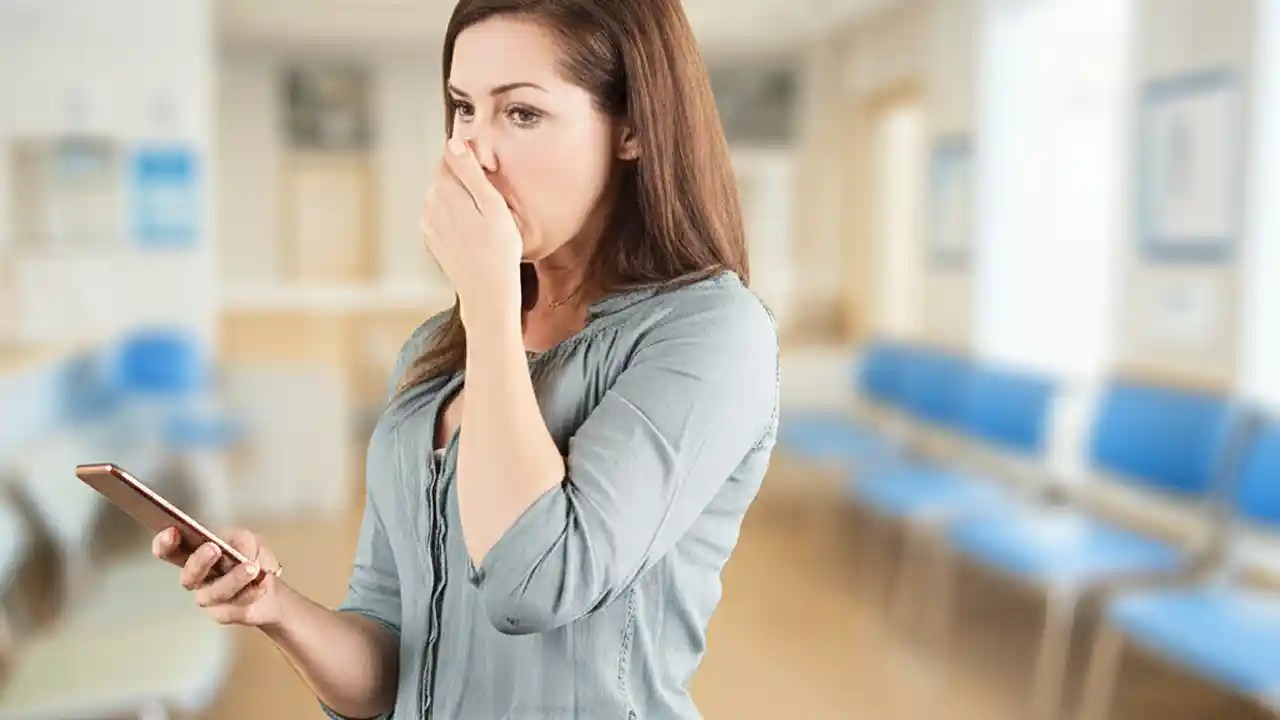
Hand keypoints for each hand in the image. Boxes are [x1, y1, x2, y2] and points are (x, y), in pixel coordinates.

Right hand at [152, 526, 285, 628]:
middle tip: (214, 548)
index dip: (164, 543)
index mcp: (195, 554)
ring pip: (214, 593)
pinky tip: (261, 586)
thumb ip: (243, 541)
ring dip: (234, 579)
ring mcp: (208, 598)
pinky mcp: (223, 614)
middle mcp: (196, 578)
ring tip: (252, 568)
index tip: (172, 531)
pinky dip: (250, 594)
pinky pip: (232, 608)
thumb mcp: (251, 540)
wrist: (270, 585)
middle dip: (199, 562)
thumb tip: (240, 551)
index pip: (170, 551)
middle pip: (188, 575)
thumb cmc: (252, 558)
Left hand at [420, 137, 523, 325]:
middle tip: (490, 200)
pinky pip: (441, 215)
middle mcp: (429, 204)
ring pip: (442, 195)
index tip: (488, 174)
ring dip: (460, 199)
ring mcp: (427, 222)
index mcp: (444, 190)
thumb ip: (470, 172)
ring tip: (484, 218)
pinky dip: (455, 217)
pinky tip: (473, 232)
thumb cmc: (498, 249)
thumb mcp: (493, 205)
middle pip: (444, 176)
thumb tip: (453, 143)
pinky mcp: (431, 238)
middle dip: (464, 180)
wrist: (486, 292)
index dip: (469, 159)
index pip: (449, 156)